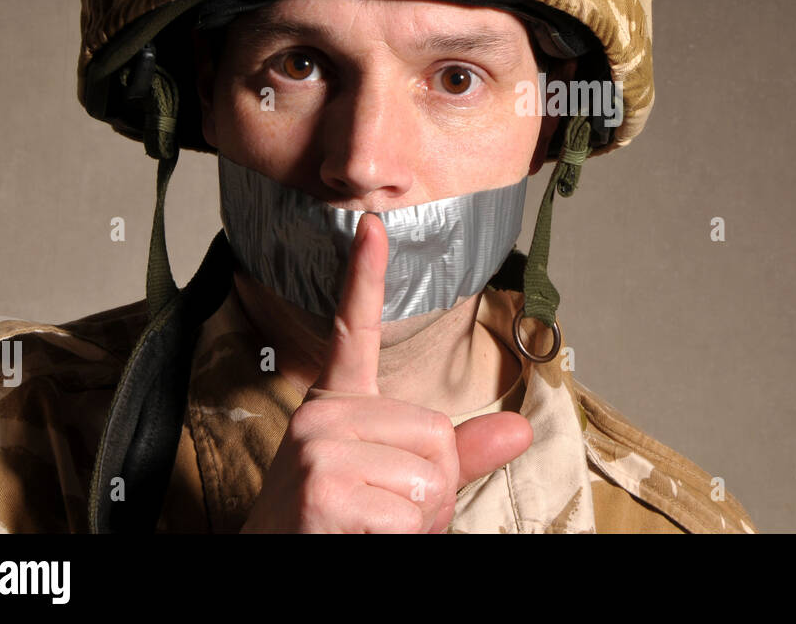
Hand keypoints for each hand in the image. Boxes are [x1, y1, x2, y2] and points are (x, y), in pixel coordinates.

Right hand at [241, 211, 532, 532]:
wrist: (273, 570)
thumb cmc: (338, 529)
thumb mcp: (396, 485)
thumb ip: (457, 456)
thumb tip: (521, 431)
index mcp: (336, 406)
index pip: (354, 331)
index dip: (366, 276)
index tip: (372, 225)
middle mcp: (321, 417)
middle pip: (436, 432)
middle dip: (434, 489)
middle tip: (386, 514)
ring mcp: (318, 449)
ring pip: (430, 478)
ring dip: (420, 520)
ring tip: (371, 529)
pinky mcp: (323, 489)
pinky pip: (410, 514)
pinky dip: (402, 541)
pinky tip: (359, 540)